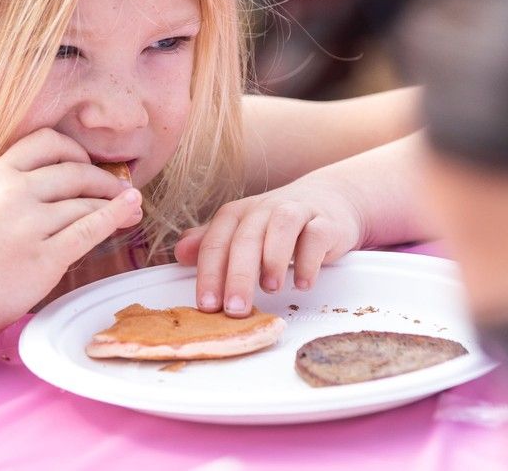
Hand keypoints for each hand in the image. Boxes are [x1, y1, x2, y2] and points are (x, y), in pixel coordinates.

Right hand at [0, 128, 141, 338]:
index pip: (46, 142)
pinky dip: (114, 217)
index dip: (74, 150)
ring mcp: (30, 224)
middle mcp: (13, 193)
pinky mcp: (45, 257)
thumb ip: (13, 189)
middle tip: (121, 189)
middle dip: (104, 179)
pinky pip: (89, 229)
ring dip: (115, 202)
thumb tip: (66, 183)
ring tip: (131, 209)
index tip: (87, 163)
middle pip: (74, 171)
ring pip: (85, 202)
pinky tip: (128, 212)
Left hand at [173, 171, 364, 316]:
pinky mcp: (326, 222)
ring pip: (281, 227)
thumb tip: (179, 253)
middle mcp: (262, 210)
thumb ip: (211, 243)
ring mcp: (296, 212)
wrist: (328, 199)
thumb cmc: (276, 225)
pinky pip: (317, 235)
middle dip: (238, 276)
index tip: (207, 305)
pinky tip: (303, 282)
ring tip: (270, 288)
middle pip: (245, 238)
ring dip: (273, 258)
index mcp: (236, 215)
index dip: (209, 274)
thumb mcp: (241, 231)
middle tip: (235, 309)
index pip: (215, 242)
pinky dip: (309, 259)